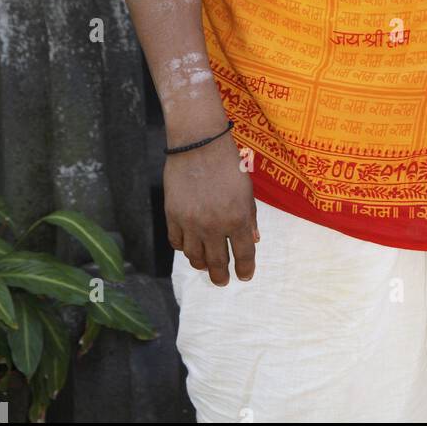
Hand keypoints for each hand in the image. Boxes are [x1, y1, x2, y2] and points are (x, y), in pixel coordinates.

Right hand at [164, 129, 258, 284]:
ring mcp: (191, 223)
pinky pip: (177, 242)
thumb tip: (253, 239)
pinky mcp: (172, 216)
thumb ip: (250, 217)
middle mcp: (214, 226)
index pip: (244, 254)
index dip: (245, 269)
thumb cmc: (228, 163)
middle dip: (222, 276)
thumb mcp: (247, 189)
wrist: (199, 144)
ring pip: (194, 257)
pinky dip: (184, 248)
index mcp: (237, 218)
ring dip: (202, 265)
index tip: (244, 275)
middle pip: (217, 263)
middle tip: (222, 281)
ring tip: (206, 266)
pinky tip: (189, 247)